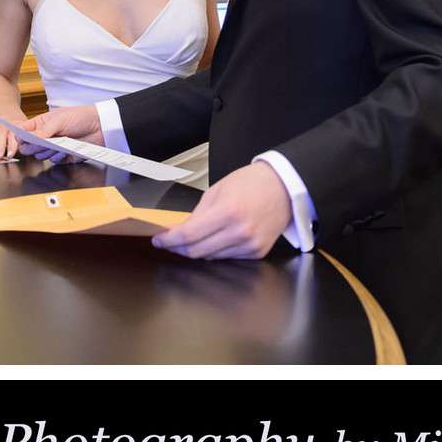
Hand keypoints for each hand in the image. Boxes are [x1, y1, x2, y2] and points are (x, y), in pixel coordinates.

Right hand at [20, 105, 102, 160]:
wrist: (100, 127)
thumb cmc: (80, 117)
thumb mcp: (59, 120)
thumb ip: (42, 131)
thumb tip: (27, 138)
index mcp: (41, 124)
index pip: (24, 132)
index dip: (21, 137)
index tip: (23, 140)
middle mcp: (46, 136)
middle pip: (29, 147)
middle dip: (34, 147)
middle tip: (44, 143)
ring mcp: (53, 147)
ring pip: (40, 156)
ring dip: (48, 152)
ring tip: (59, 144)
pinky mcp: (62, 156)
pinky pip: (53, 161)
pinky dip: (59, 157)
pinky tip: (66, 150)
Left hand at [151, 162, 291, 258]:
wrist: (283, 188)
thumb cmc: (250, 184)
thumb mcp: (216, 191)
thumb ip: (196, 214)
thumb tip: (176, 230)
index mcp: (227, 212)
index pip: (189, 235)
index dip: (169, 240)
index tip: (158, 240)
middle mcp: (240, 232)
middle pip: (197, 251)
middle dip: (178, 247)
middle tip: (168, 241)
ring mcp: (250, 245)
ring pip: (211, 257)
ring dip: (196, 249)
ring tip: (193, 237)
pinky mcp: (256, 253)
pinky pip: (227, 257)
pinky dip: (215, 250)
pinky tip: (215, 238)